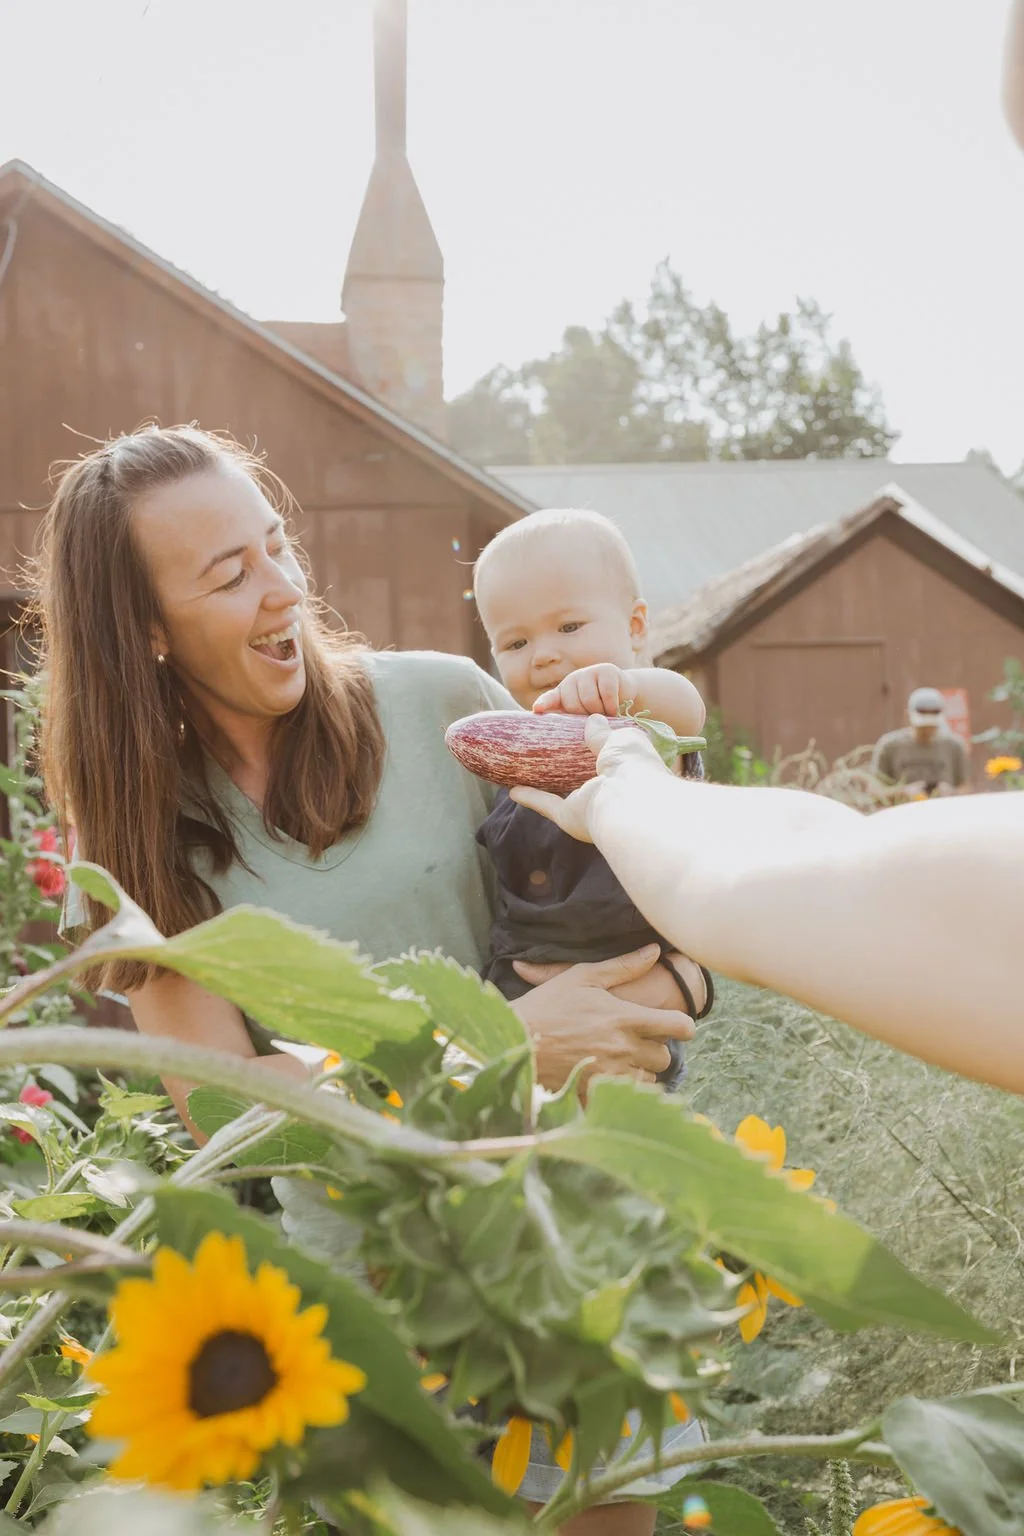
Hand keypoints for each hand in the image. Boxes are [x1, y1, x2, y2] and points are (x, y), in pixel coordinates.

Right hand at [509, 944, 694, 1092]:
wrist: (513, 1042)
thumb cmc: (547, 1005)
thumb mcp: (582, 977)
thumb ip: (622, 967)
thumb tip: (655, 951)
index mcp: (625, 1019)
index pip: (679, 1026)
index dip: (682, 1025)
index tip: (673, 1025)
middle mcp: (624, 1049)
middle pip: (665, 1058)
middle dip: (655, 1049)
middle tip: (636, 1041)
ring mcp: (611, 1075)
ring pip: (648, 1081)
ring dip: (640, 1071)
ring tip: (618, 1058)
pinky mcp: (596, 1094)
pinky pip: (623, 1098)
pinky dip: (619, 1090)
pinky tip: (604, 1076)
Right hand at [511, 714, 668, 841]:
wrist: (629, 799)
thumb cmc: (632, 764)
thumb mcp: (621, 738)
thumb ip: (604, 732)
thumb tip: (592, 720)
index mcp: (625, 773)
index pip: (608, 759)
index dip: (595, 746)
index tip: (575, 732)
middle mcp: (607, 791)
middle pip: (581, 777)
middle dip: (566, 766)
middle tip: (548, 748)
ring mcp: (587, 805)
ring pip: (561, 793)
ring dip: (543, 784)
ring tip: (526, 771)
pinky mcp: (570, 815)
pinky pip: (546, 804)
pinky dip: (530, 798)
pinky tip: (513, 791)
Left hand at [533, 663, 630, 717]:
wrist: (624, 692)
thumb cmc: (601, 709)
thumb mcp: (585, 716)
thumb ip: (573, 722)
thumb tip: (566, 736)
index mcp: (562, 693)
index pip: (550, 698)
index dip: (544, 703)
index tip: (537, 709)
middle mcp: (572, 680)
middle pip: (572, 704)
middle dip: (585, 717)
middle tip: (595, 721)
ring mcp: (588, 672)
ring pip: (590, 700)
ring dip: (600, 713)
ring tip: (605, 716)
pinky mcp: (606, 670)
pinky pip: (607, 694)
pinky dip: (612, 707)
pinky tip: (614, 710)